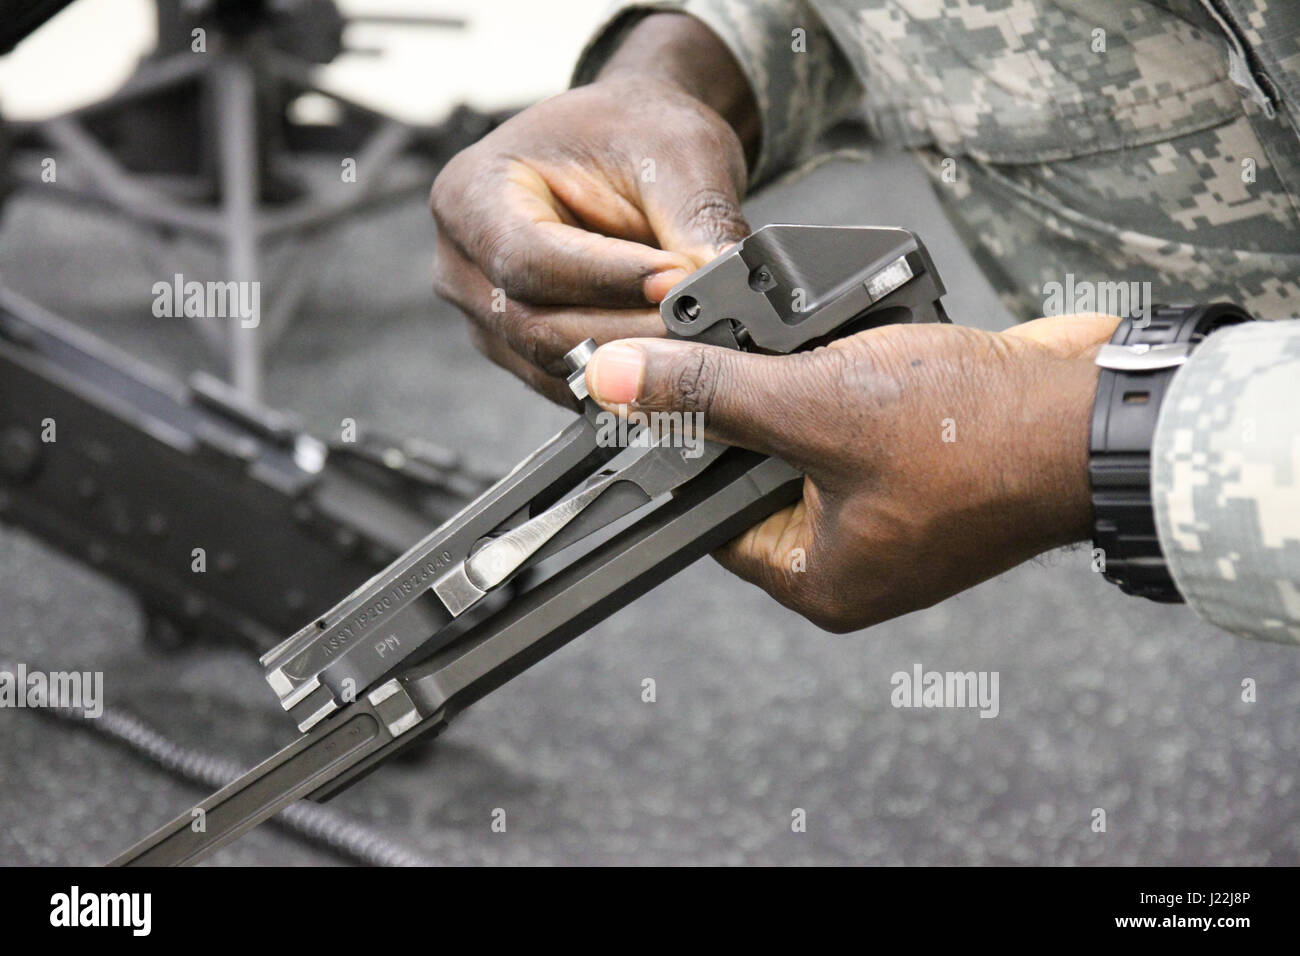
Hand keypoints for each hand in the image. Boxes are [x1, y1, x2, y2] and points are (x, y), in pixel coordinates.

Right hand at [430, 14, 757, 404]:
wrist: (633, 151)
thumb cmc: (636, 134)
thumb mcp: (678, 154)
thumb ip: (698, 219)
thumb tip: (726, 281)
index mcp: (471, 192)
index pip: (528, 259)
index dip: (605, 280)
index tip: (675, 281)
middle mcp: (463, 262)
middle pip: (534, 326)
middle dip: (625, 330)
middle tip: (700, 321)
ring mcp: (486, 316)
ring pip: (554, 365)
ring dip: (632, 360)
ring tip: (697, 337)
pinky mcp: (521, 351)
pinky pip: (571, 382)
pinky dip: (627, 377)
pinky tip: (676, 356)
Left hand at [583, 313, 1120, 631]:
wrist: (1096, 412)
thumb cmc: (974, 437)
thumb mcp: (818, 406)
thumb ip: (713, 395)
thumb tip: (620, 382)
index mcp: (820, 580)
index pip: (709, 518)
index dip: (686, 451)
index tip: (667, 391)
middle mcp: (855, 558)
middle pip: (759, 472)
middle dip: (755, 406)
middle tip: (757, 357)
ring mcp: (893, 513)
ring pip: (810, 436)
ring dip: (806, 384)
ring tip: (831, 354)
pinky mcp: (923, 464)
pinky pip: (861, 419)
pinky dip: (856, 379)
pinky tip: (869, 349)